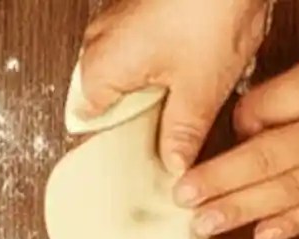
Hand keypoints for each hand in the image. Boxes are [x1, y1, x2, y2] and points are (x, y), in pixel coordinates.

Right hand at [79, 0, 271, 173]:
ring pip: (127, 76)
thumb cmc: (208, 8)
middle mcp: (98, 43)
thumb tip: (174, 163)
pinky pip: (141, 51)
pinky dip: (162, 65)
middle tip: (171, 134)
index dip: (119, 146)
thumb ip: (181, 135)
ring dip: (154, 91)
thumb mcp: (199, 91)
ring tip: (187, 96)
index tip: (142, 159)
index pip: (91, 126)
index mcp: (99, 69)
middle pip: (109, 102)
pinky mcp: (140, 10)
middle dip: (140, 119)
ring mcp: (117, 23)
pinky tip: (192, 68)